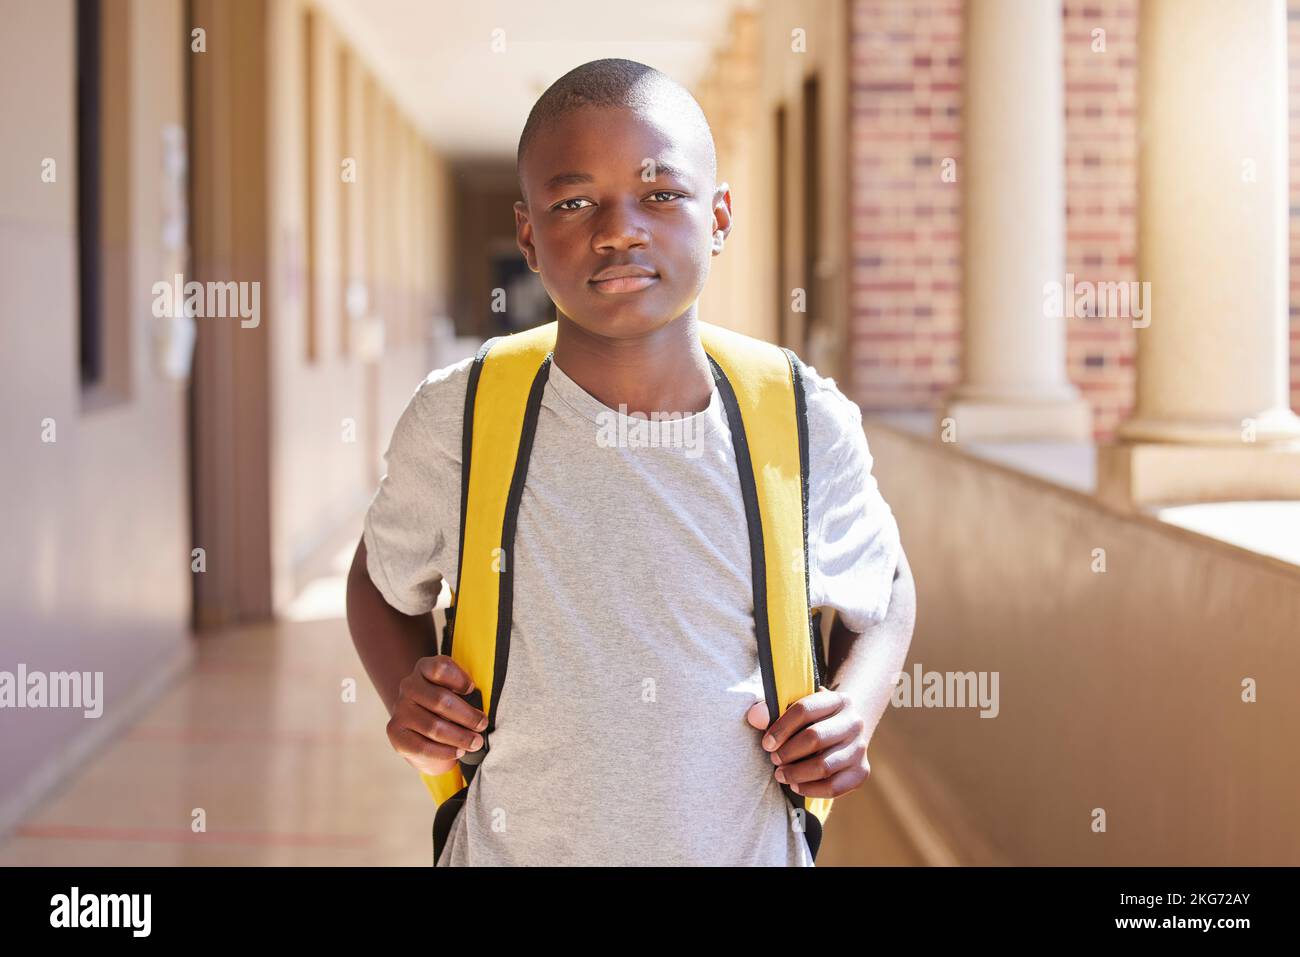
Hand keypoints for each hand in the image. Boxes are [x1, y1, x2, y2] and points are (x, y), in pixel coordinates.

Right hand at [386, 656, 487, 776]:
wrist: (422, 729)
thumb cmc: (447, 707)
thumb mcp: (456, 691)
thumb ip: (465, 692)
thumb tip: (480, 708)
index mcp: (424, 669)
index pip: (440, 668)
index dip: (459, 679)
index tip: (472, 689)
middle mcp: (409, 686)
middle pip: (440, 700)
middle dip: (467, 716)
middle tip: (482, 724)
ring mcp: (400, 709)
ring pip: (433, 726)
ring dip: (460, 737)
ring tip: (475, 742)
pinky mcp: (396, 732)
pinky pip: (423, 747)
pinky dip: (445, 751)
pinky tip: (458, 751)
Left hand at [745, 686, 870, 797]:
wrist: (844, 732)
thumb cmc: (812, 720)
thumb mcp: (795, 708)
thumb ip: (771, 710)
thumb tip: (755, 717)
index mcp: (838, 699)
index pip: (805, 709)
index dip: (781, 728)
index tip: (766, 743)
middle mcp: (854, 722)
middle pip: (815, 738)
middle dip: (787, 752)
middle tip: (773, 759)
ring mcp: (860, 748)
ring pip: (824, 766)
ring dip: (796, 773)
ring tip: (781, 775)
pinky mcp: (861, 772)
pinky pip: (834, 787)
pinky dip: (810, 789)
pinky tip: (796, 786)